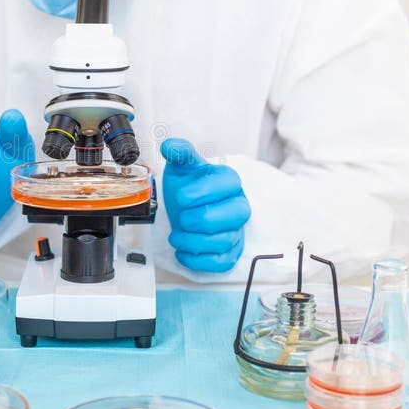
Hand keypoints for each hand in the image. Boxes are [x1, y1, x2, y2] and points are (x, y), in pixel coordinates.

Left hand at [161, 138, 250, 272]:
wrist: (186, 208)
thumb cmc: (188, 186)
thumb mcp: (182, 167)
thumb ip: (179, 153)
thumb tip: (170, 145)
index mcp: (229, 181)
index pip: (228, 185)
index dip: (203, 192)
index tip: (180, 197)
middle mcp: (238, 206)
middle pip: (233, 215)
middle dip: (200, 219)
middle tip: (181, 218)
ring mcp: (236, 231)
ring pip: (224, 241)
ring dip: (193, 241)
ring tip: (176, 235)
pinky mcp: (230, 252)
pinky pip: (221, 262)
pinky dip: (198, 260)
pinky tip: (182, 250)